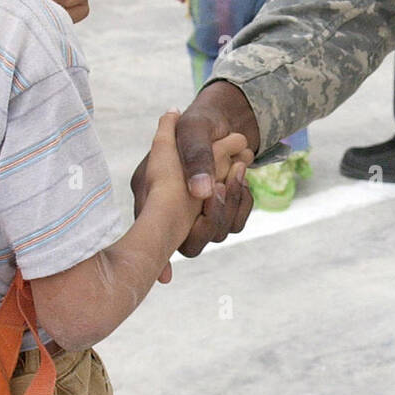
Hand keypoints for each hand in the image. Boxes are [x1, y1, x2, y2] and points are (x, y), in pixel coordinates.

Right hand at [131, 82, 259, 253]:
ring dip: (231, 202)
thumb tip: (200, 192)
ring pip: (217, 232)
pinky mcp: (224, 210)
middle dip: (211, 217)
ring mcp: (200, 212)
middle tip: (222, 184)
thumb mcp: (194, 130)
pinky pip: (236, 222)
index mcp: (153, 190)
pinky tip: (242, 175)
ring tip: (239, 165)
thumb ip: (192, 156)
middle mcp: (174, 208)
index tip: (166, 276)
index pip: (151, 229)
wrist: (228, 118)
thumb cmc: (202, 121)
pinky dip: (243, 200)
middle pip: (190, 242)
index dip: (156, 258)